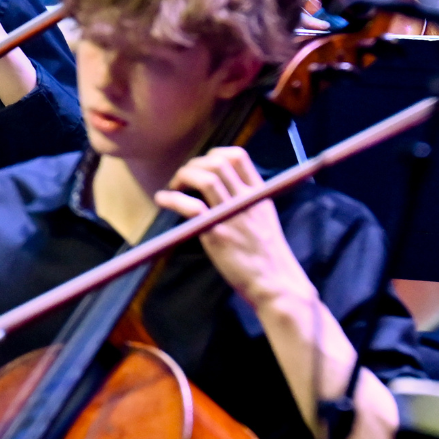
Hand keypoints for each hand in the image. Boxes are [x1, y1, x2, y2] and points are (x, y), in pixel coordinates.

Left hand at [154, 146, 310, 305]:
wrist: (276, 284)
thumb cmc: (267, 255)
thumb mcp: (264, 218)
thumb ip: (246, 201)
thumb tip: (220, 188)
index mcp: (259, 194)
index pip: (239, 157)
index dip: (215, 154)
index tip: (202, 164)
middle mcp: (246, 200)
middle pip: (218, 163)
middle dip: (194, 164)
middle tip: (182, 177)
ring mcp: (232, 216)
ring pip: (206, 179)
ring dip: (182, 176)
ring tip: (172, 186)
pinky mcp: (217, 234)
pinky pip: (192, 207)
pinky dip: (172, 199)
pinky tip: (162, 199)